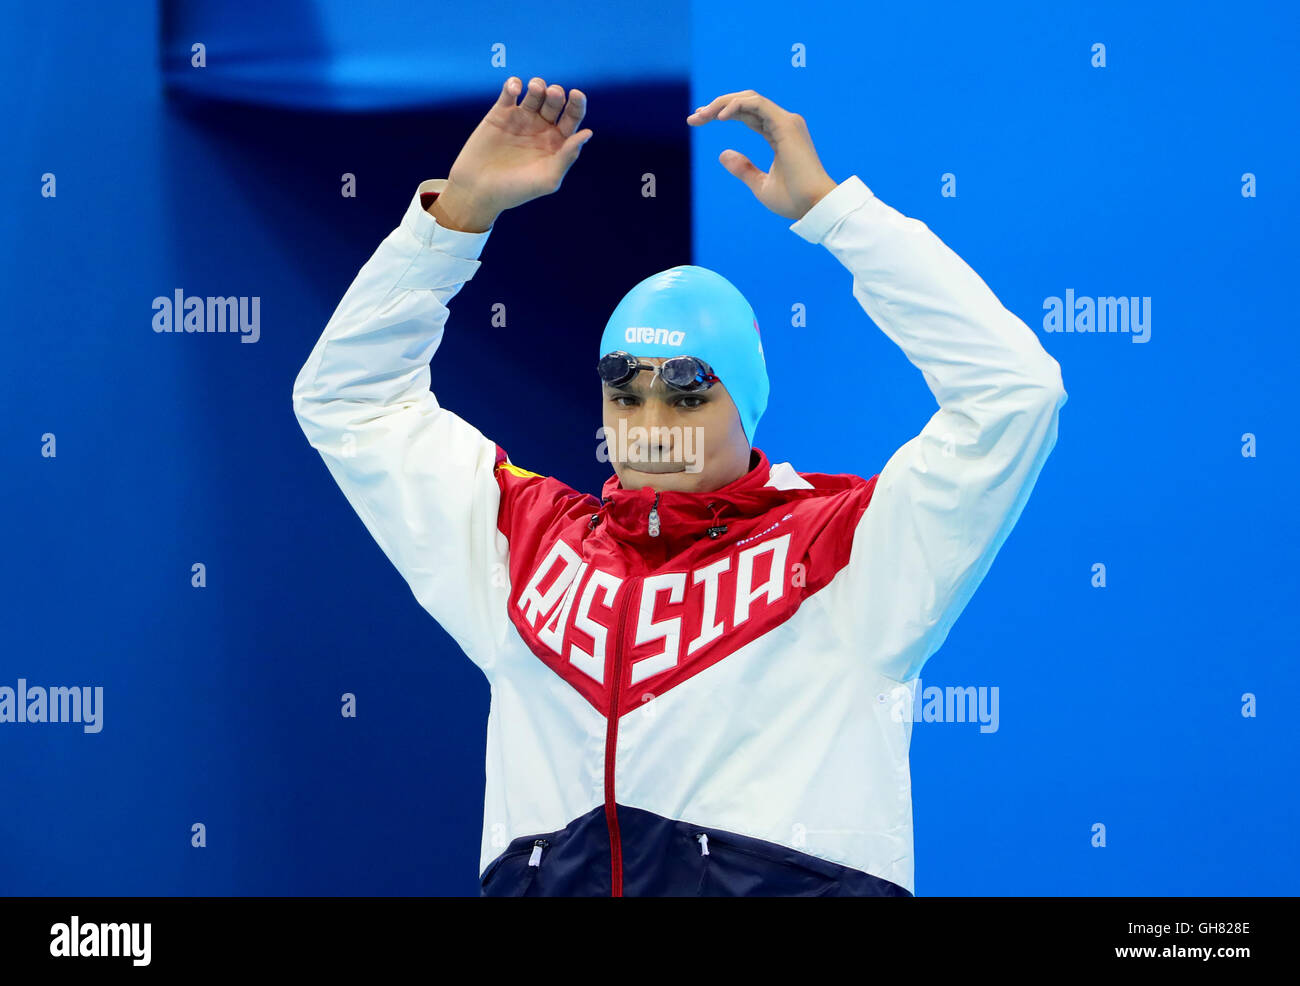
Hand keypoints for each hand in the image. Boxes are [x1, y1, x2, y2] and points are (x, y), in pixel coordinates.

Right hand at [433, 77, 592, 231]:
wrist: (477, 191)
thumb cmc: (514, 191)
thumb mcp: (546, 179)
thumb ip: (567, 157)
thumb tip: (587, 133)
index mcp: (557, 142)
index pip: (573, 117)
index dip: (578, 104)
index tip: (576, 95)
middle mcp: (541, 128)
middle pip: (555, 101)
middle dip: (556, 94)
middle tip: (553, 94)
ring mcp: (521, 118)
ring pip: (535, 92)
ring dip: (538, 85)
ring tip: (534, 89)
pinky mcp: (500, 113)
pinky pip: (510, 91)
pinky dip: (514, 84)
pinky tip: (515, 89)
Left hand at [687, 90, 837, 220]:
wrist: (814, 206)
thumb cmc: (793, 200)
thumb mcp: (760, 184)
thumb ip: (743, 169)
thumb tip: (722, 154)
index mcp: (778, 134)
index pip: (747, 114)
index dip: (722, 113)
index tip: (698, 121)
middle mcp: (783, 123)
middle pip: (745, 103)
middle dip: (717, 106)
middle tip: (693, 118)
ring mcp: (786, 121)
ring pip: (749, 99)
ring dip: (723, 103)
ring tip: (702, 116)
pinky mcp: (786, 124)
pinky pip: (757, 104)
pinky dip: (737, 106)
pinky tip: (719, 118)